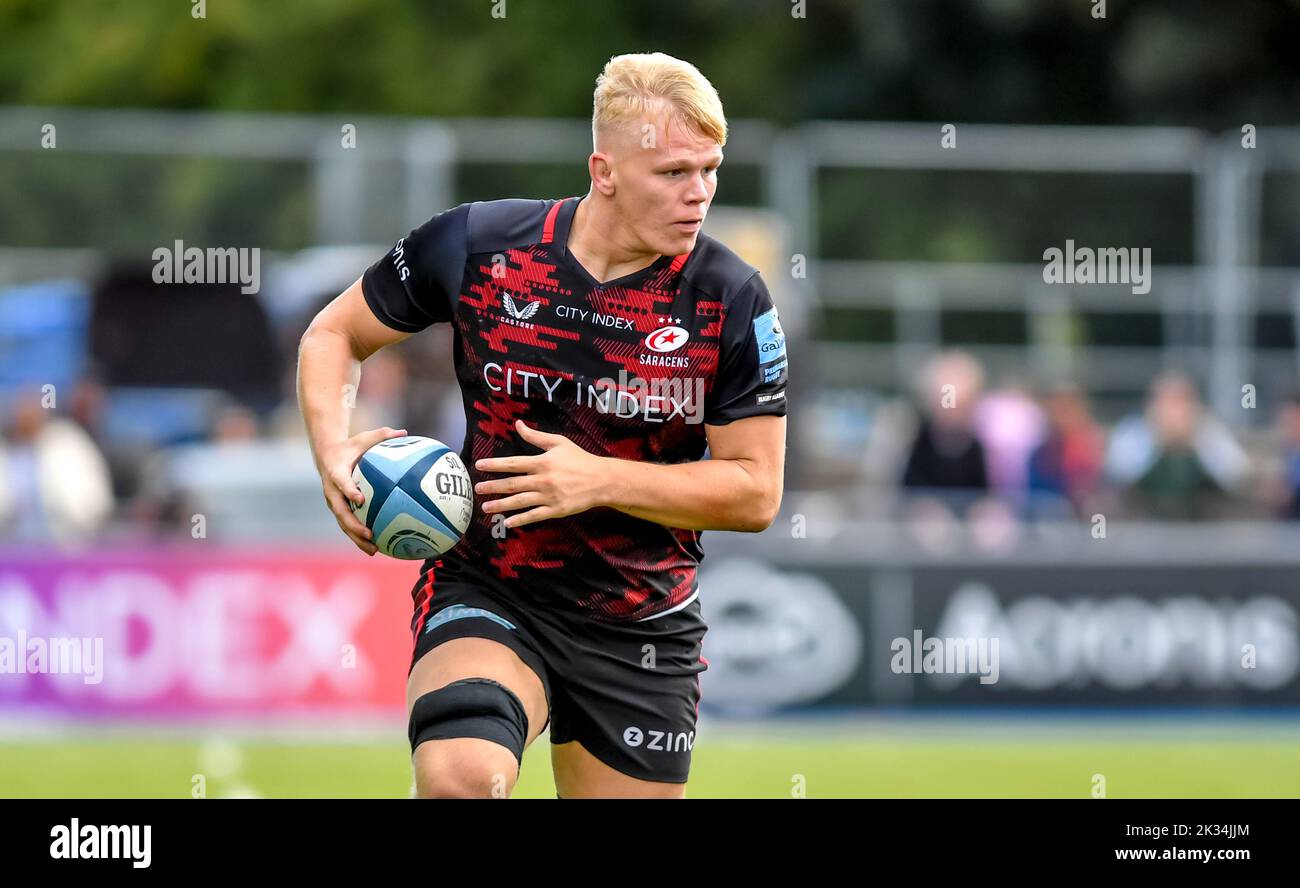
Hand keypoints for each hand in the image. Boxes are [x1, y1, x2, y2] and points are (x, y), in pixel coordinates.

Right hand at [315, 425, 407, 554]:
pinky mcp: (339, 510)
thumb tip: (404, 432)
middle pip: (340, 512)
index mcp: (336, 472)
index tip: (360, 499)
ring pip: (343, 524)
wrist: (327, 455)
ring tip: (374, 550)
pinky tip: (378, 547)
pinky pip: (349, 525)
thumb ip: (382, 435)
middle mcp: (332, 491)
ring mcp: (334, 503)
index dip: (349, 491)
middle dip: (353, 525)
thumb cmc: (351, 446)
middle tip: (369, 533)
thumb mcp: (364, 438)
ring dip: (357, 538)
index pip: (341, 482)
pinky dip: (360, 537)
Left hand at [474, 420, 608, 528]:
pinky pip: (534, 515)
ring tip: (485, 507)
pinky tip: (507, 522)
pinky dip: (520, 520)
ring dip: (501, 505)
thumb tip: (518, 424)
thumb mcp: (558, 443)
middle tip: (477, 489)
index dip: (494, 465)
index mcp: (542, 462)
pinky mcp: (555, 510)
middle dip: (493, 487)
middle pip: (512, 484)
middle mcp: (543, 480)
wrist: (601, 480)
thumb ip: (536, 436)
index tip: (479, 466)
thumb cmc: (579, 459)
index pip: (513, 463)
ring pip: (520, 502)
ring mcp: (549, 496)